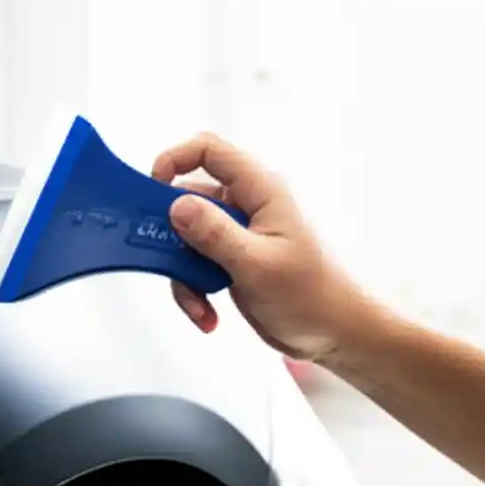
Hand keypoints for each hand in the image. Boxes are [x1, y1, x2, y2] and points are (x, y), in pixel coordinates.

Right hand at [152, 132, 369, 360]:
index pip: (210, 151)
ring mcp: (237, 235)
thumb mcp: (257, 264)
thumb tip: (175, 206)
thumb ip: (214, 233)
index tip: (150, 191)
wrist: (334, 334)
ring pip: (186, 239)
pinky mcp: (230, 261)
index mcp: (261, 192)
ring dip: (183, 274)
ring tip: (200, 304)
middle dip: (171, 237)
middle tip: (167, 263)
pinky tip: (208, 315)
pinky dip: (194, 291)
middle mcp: (246, 206)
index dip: (174, 160)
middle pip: (187, 200)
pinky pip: (194, 266)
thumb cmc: (311, 295)